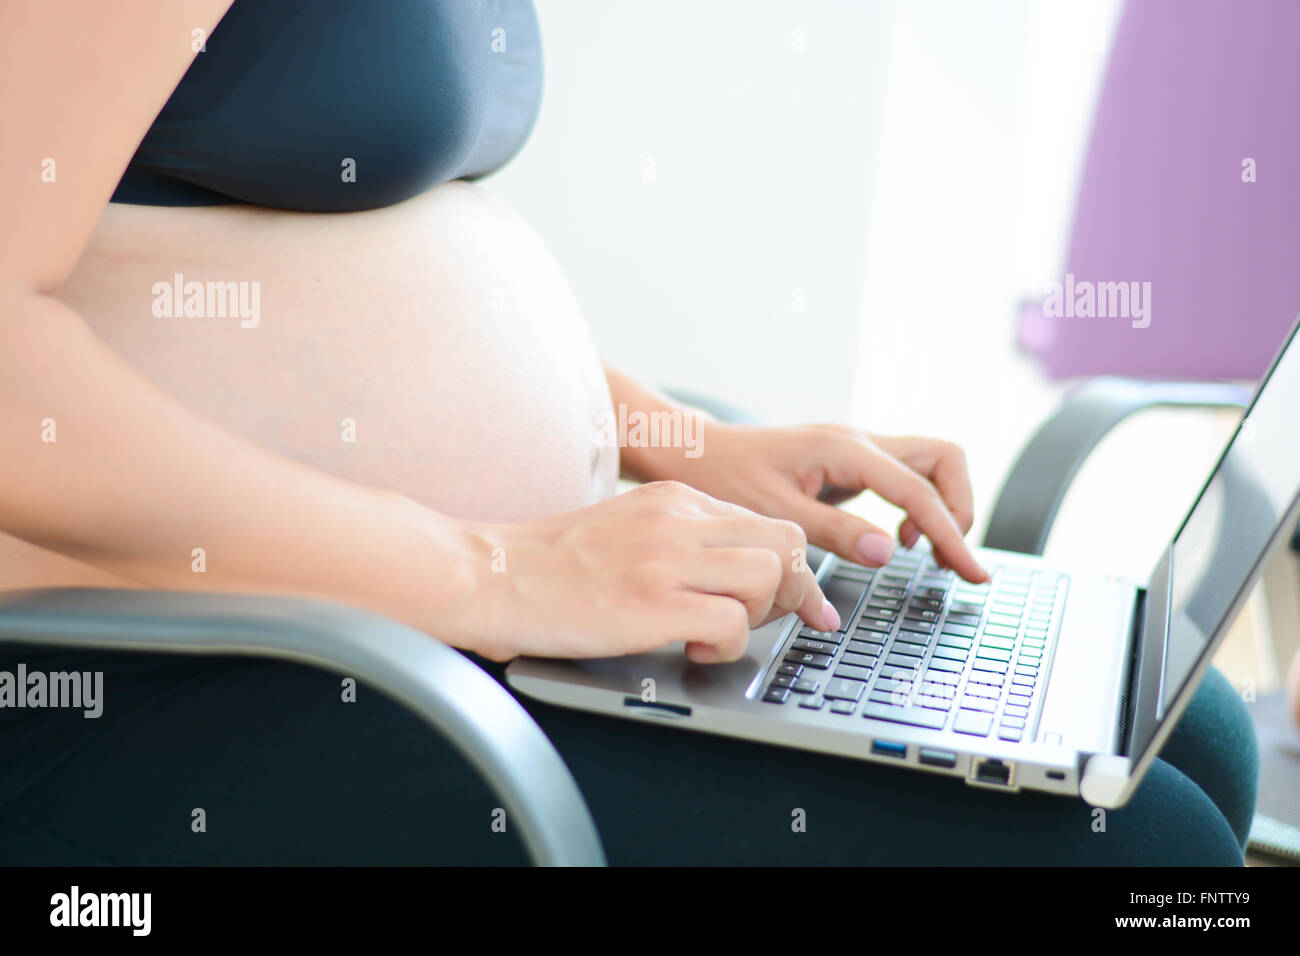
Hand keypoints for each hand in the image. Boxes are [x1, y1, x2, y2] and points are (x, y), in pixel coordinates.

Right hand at [464, 480, 837, 661]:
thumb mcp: (628, 526)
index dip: (786, 569)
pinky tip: (690, 650)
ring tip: (714, 633)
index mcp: (676, 499)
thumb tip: (734, 569)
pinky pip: (732, 625)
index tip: (783, 601)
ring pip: (767, 577)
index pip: (770, 523)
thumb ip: (681, 536)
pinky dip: (725, 647)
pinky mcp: (651, 603)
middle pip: (785, 543)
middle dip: (786, 590)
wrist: (493, 575)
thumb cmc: (552, 563)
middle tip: (755, 618)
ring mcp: (666, 559)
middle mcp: (679, 519)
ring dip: (755, 617)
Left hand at [648, 422, 988, 582]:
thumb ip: (834, 532)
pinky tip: (895, 538)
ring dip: (942, 506)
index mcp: (845, 450)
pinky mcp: (851, 461)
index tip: (972, 573)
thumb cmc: (726, 479)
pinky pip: (905, 475)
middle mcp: (859, 441)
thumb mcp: (776, 513)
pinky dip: (917, 505)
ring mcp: (857, 448)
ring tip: (927, 553)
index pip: (920, 492)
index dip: (953, 534)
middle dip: (959, 508)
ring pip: (930, 463)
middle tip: (949, 560)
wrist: (697, 454)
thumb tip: (889, 553)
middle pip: (944, 459)